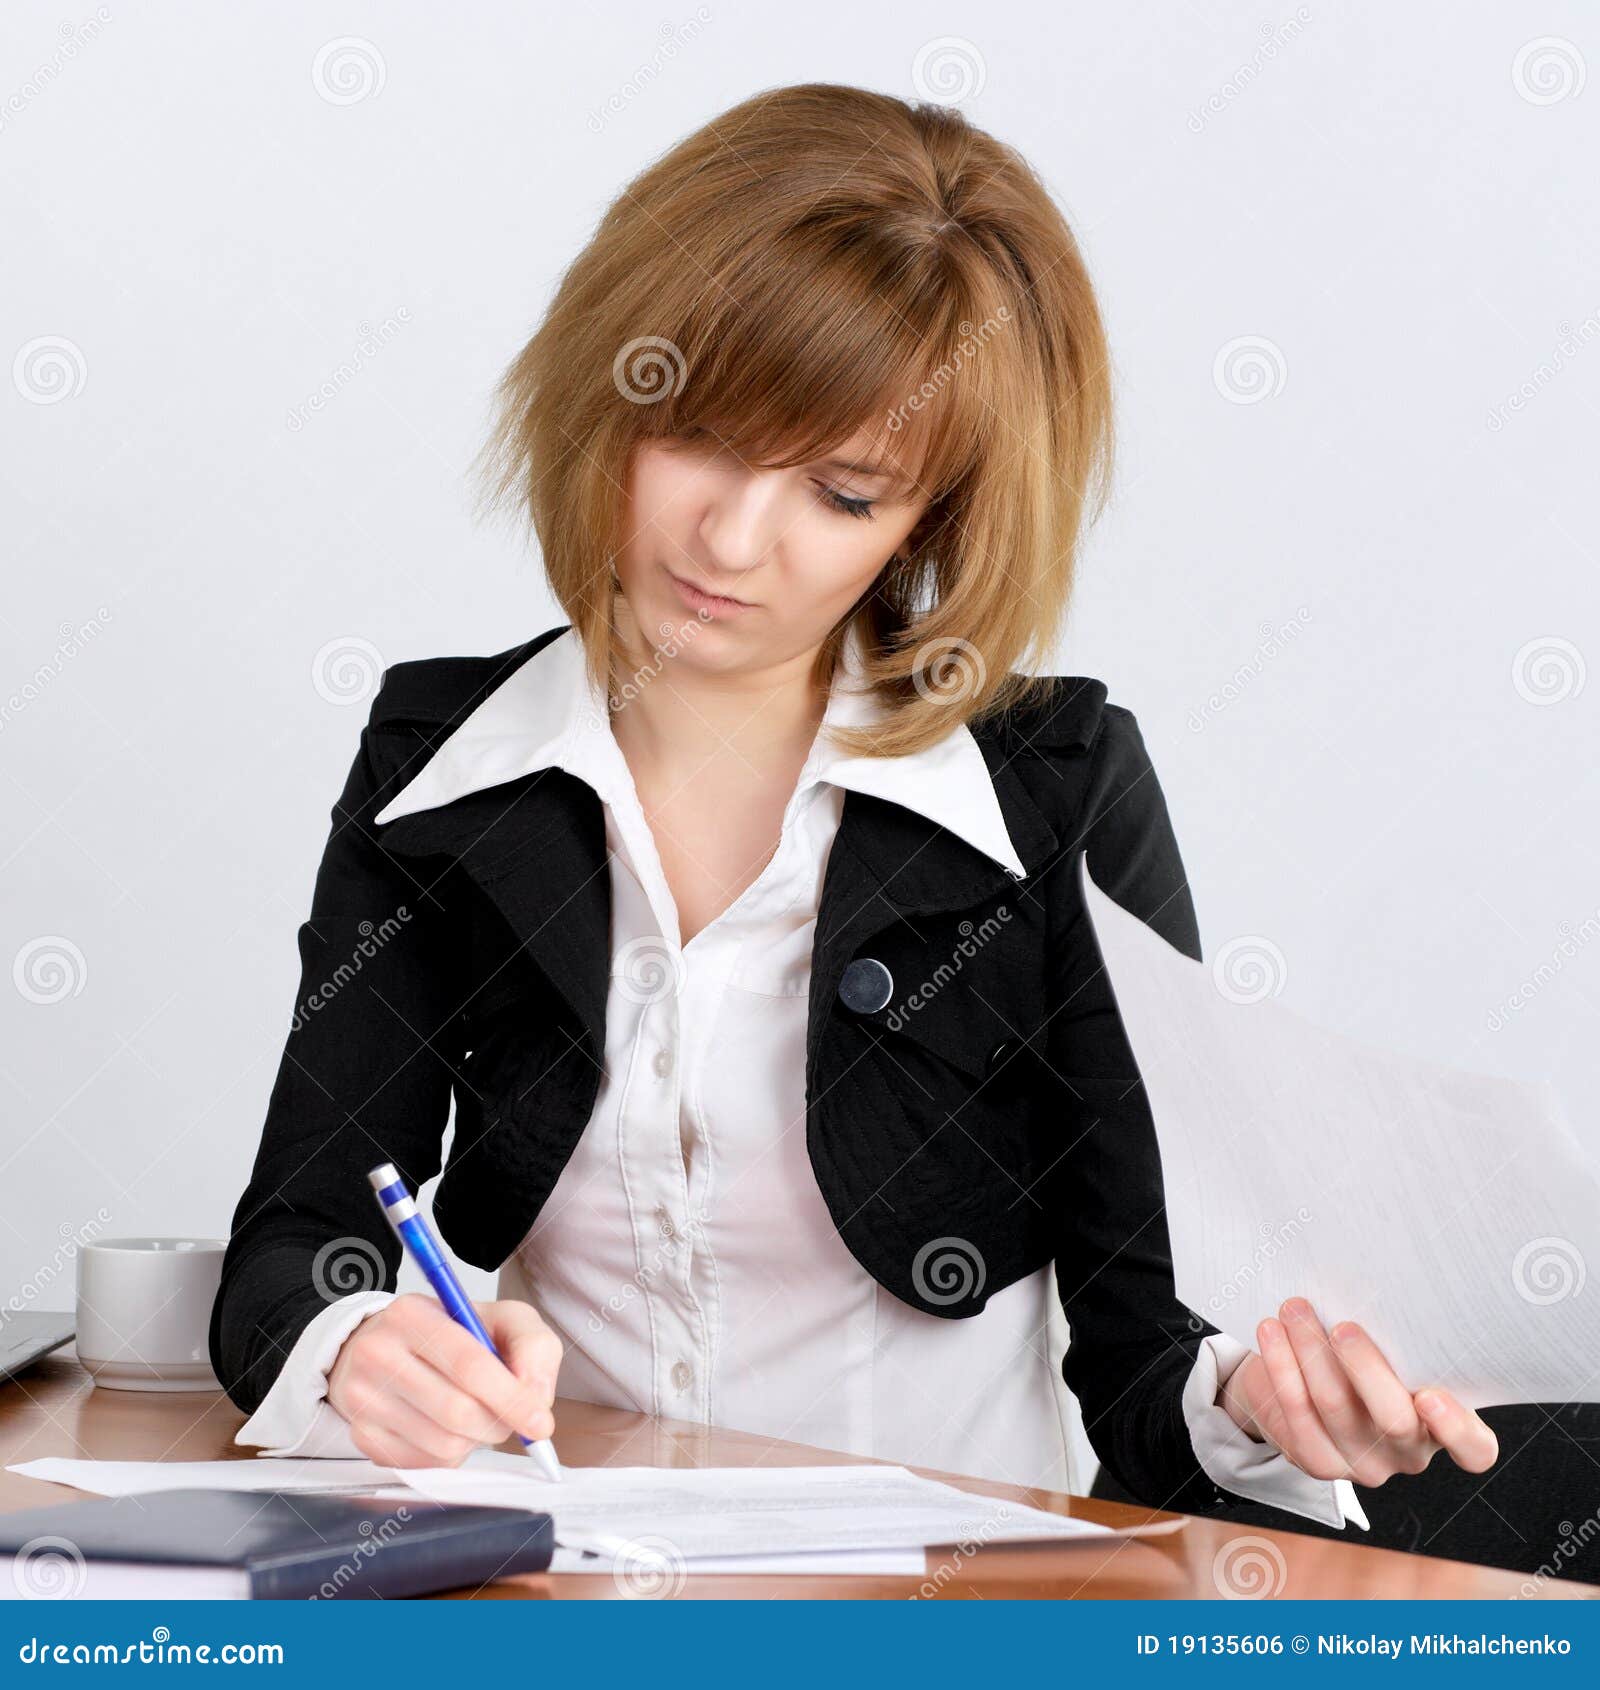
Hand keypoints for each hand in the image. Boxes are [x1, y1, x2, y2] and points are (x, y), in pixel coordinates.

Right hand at [327, 1294, 561, 1467]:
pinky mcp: (363, 1436)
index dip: (512, 1398)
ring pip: (443, 1444)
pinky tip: (450, 1427)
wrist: (387, 1347)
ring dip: (477, 1439)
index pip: (469, 1365)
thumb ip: (532, 1346)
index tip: (541, 1423)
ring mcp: (364, 1399)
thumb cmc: (451, 1333)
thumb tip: (537, 1398)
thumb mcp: (500, 1318)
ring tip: (476, 1414)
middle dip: (498, 1422)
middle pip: (457, 1411)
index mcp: (412, 1315)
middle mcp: (378, 1354)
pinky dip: (453, 1453)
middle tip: (511, 1416)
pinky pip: (425, 1464)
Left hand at [1217, 1298, 1498, 1489]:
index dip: (1456, 1428)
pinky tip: (1270, 1332)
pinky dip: (1281, 1365)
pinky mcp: (1318, 1461)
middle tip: (1343, 1326)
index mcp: (1445, 1425)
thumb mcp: (1390, 1347)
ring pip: (1335, 1408)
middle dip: (1365, 1368)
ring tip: (1294, 1308)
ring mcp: (1364, 1463)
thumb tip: (1381, 1277)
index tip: (1430, 1395)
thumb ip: (1396, 1334)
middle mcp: (1409, 1452)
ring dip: (1310, 1351)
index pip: (1473, 1447)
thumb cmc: (1361, 1354)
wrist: (1302, 1382)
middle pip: (1393, 1420)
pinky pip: (1295, 1412)